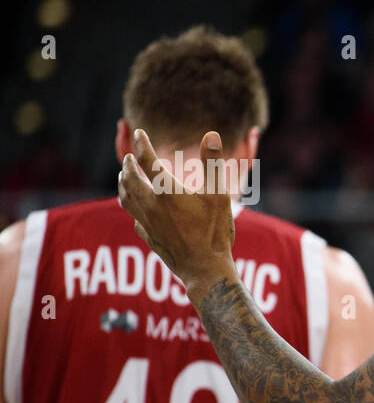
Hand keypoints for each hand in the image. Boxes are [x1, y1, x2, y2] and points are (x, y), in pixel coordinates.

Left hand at [117, 129, 234, 288]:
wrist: (204, 269)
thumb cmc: (214, 231)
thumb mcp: (220, 195)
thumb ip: (213, 163)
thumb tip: (212, 135)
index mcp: (167, 191)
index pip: (148, 161)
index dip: (142, 145)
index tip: (138, 133)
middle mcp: (151, 205)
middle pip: (130, 179)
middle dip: (128, 165)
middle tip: (129, 158)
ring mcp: (147, 222)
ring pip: (126, 198)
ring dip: (123, 184)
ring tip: (124, 178)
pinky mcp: (148, 237)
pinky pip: (134, 217)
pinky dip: (132, 207)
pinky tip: (137, 208)